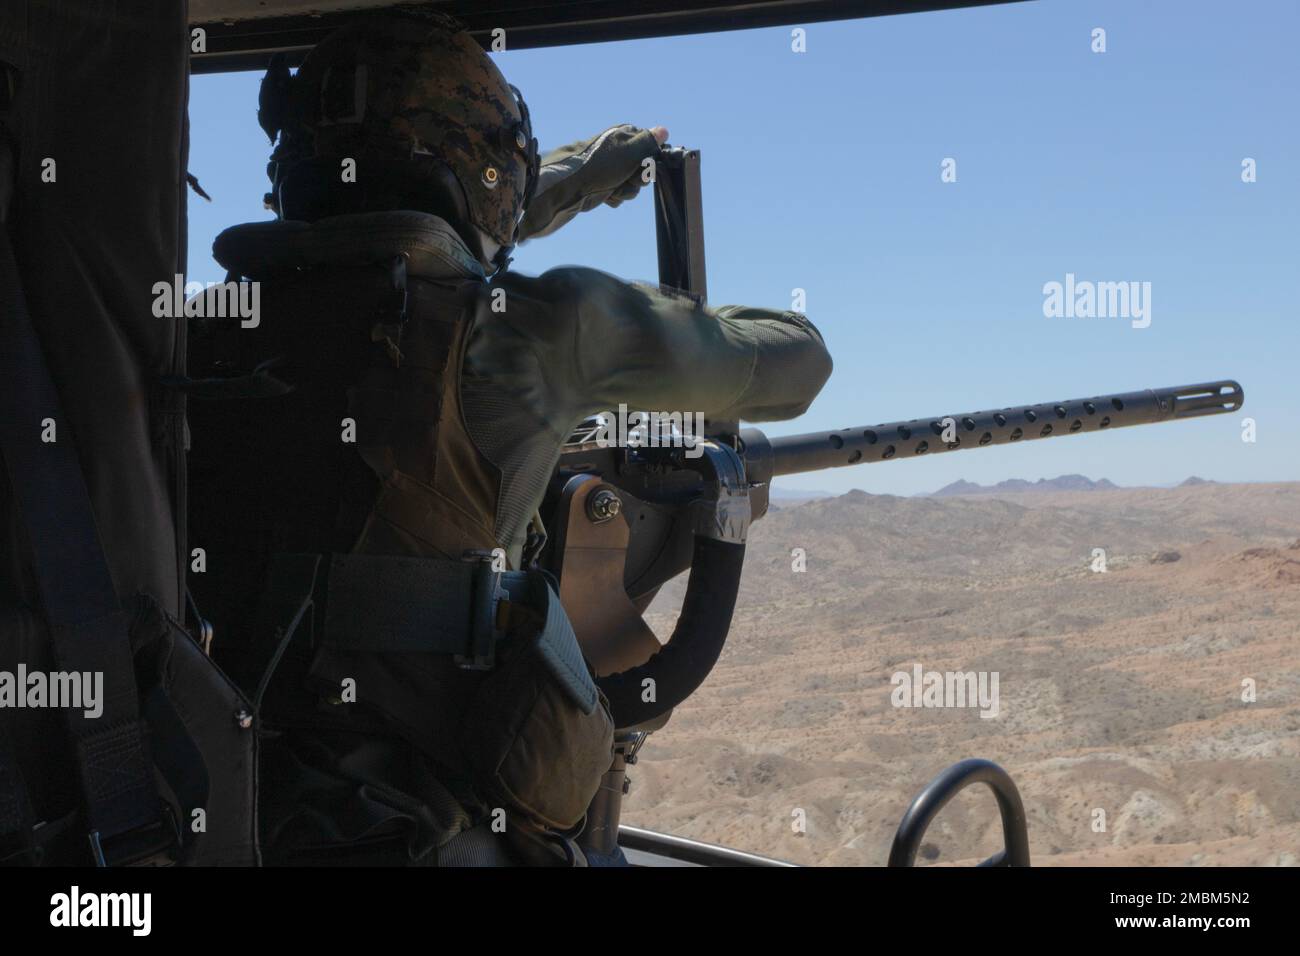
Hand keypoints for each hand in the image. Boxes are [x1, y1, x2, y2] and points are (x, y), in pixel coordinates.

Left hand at [518, 123, 672, 240]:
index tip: (642, 167)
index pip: (650, 148)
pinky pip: (618, 195)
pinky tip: (603, 195)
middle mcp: (616, 150)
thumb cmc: (597, 167)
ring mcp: (608, 169)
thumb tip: (664, 130)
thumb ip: (647, 141)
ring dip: (624, 190)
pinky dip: (613, 197)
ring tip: (609, 188)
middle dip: (636, 179)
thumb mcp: (627, 151)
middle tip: (622, 178)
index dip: (649, 161)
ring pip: (631, 185)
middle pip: (642, 169)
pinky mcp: (600, 185)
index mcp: (623, 136)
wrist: (565, 189)